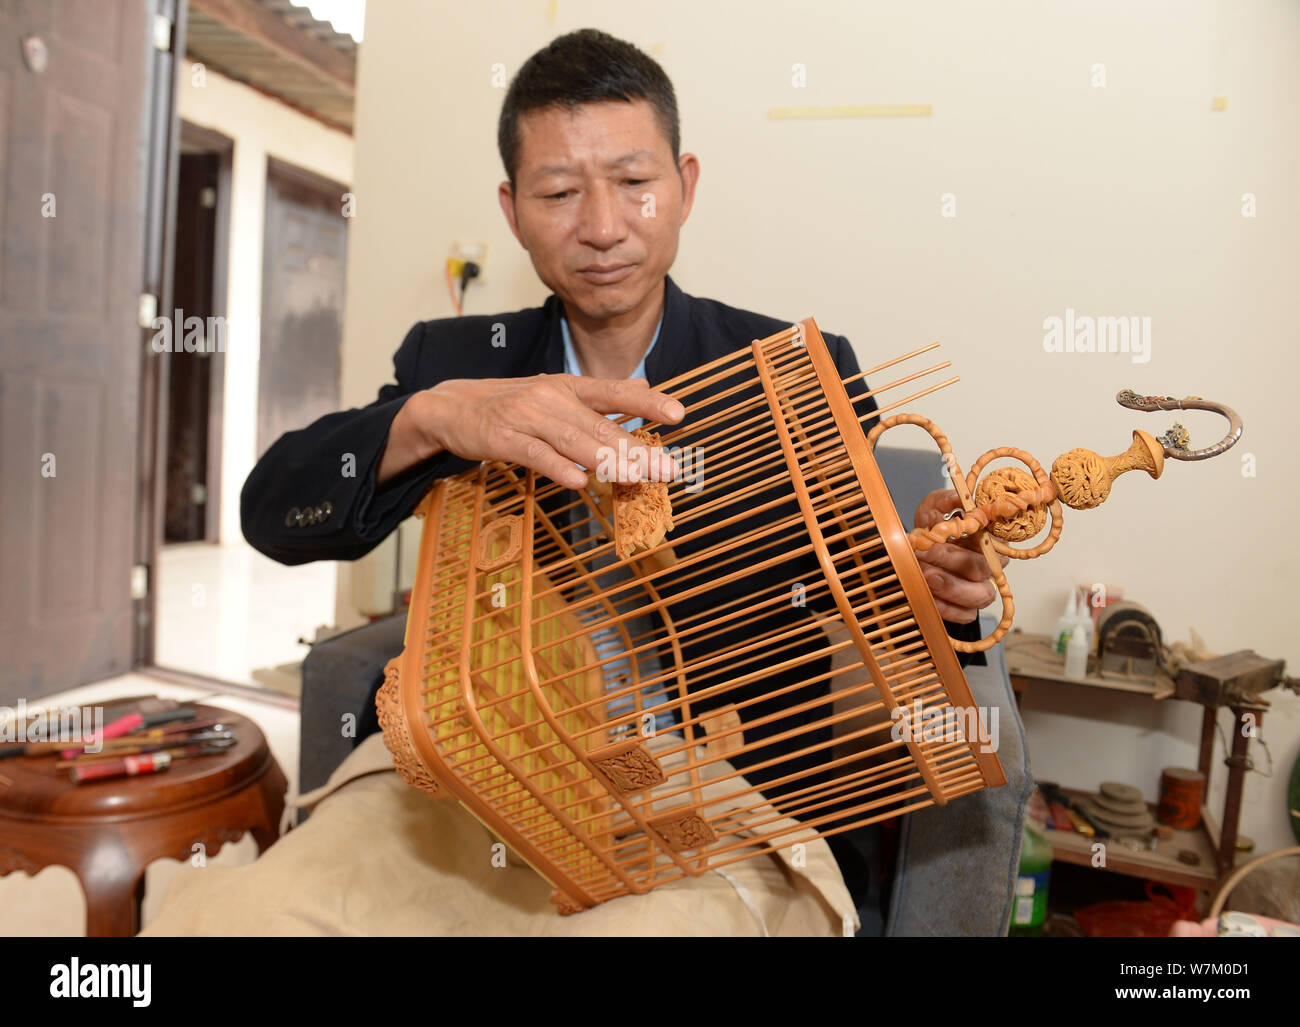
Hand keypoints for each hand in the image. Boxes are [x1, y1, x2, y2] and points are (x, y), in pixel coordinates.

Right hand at [381, 373, 683, 488]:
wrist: (452, 406)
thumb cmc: (512, 406)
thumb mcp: (557, 393)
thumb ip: (600, 395)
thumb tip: (643, 385)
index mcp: (568, 387)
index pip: (614, 392)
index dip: (647, 402)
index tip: (678, 414)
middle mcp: (551, 398)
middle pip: (600, 424)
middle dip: (636, 448)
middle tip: (666, 468)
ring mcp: (526, 417)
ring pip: (572, 439)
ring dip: (606, 459)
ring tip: (634, 476)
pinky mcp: (502, 438)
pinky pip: (534, 454)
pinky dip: (557, 467)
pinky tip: (579, 481)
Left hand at [912, 489, 1009, 623]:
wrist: (915, 552)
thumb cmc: (932, 529)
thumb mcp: (935, 507)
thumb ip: (947, 500)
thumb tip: (960, 497)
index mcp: (989, 538)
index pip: (994, 540)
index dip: (973, 537)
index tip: (948, 530)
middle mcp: (989, 565)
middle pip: (981, 567)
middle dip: (950, 560)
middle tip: (923, 552)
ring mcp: (980, 589)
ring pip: (979, 596)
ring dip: (951, 587)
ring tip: (927, 575)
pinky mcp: (967, 609)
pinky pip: (964, 615)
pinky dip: (946, 607)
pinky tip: (927, 595)